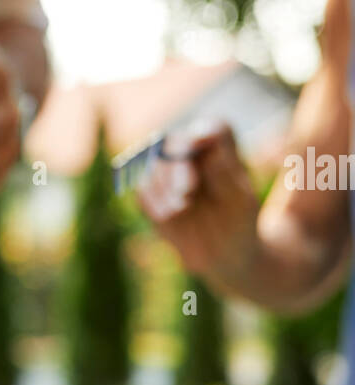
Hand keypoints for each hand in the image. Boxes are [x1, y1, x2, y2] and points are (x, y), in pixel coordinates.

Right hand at [138, 121, 261, 287]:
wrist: (223, 254)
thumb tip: (205, 150)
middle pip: (176, 144)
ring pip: (154, 166)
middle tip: (186, 191)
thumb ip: (225, 176)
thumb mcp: (241, 204)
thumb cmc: (238, 225)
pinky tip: (167, 219)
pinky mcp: (152, 195)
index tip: (198, 144)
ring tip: (180, 211)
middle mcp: (192, 156)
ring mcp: (168, 174)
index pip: (214, 130)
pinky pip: (143, 193)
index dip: (204, 133)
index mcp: (221, 151)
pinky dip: (153, 204)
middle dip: (178, 167)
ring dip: (165, 188)